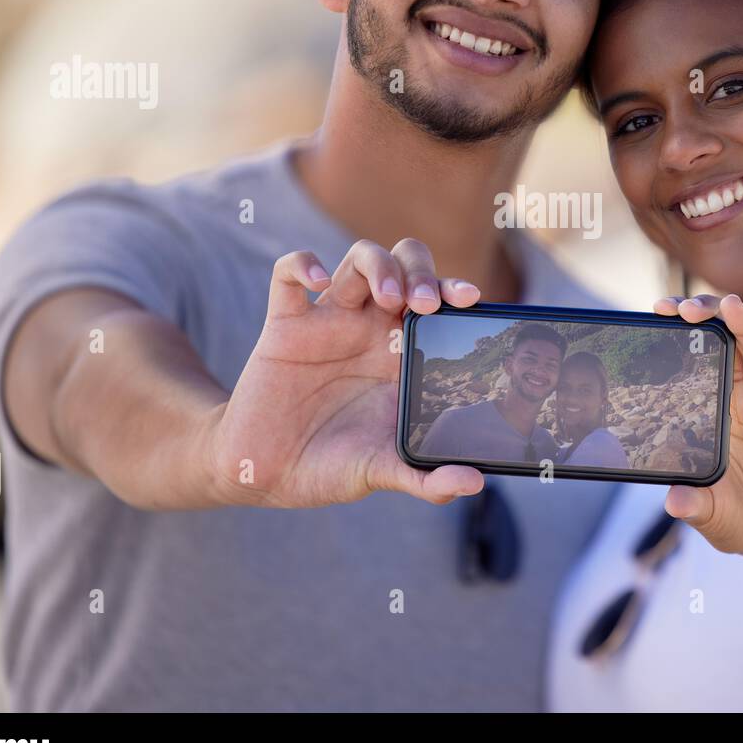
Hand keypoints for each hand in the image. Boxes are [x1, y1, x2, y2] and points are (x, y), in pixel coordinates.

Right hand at [204, 238, 484, 507]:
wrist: (267, 475)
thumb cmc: (331, 466)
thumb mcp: (382, 471)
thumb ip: (427, 479)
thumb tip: (475, 484)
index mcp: (401, 352)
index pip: (437, 299)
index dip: (454, 289)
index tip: (470, 300)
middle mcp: (369, 327)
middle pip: (404, 264)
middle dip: (420, 270)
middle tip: (425, 303)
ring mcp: (328, 321)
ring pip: (359, 258)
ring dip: (379, 265)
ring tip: (389, 296)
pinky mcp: (284, 325)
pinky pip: (288, 274)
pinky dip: (303, 265)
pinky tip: (318, 282)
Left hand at [655, 293, 742, 566]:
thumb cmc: (741, 519)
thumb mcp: (712, 515)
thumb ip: (695, 506)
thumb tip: (673, 501)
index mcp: (719, 412)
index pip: (698, 360)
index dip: (682, 336)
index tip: (657, 313)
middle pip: (728, 346)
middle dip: (707, 320)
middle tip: (681, 308)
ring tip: (730, 306)